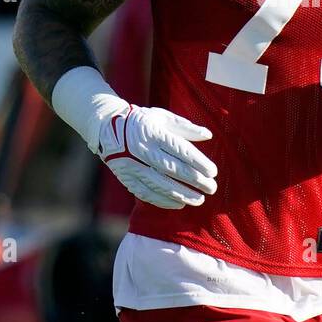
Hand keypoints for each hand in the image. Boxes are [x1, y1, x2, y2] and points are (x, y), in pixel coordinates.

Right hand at [93, 104, 218, 209]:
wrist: (108, 129)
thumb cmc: (143, 122)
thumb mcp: (163, 118)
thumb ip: (186, 127)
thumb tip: (209, 135)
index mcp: (154, 132)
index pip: (180, 150)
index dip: (198, 162)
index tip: (213, 171)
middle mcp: (142, 150)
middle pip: (172, 169)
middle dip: (194, 180)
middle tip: (211, 188)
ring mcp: (132, 165)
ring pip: (160, 184)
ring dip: (181, 194)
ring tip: (199, 200)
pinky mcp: (126, 178)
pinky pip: (146, 193)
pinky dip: (163, 200)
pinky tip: (179, 204)